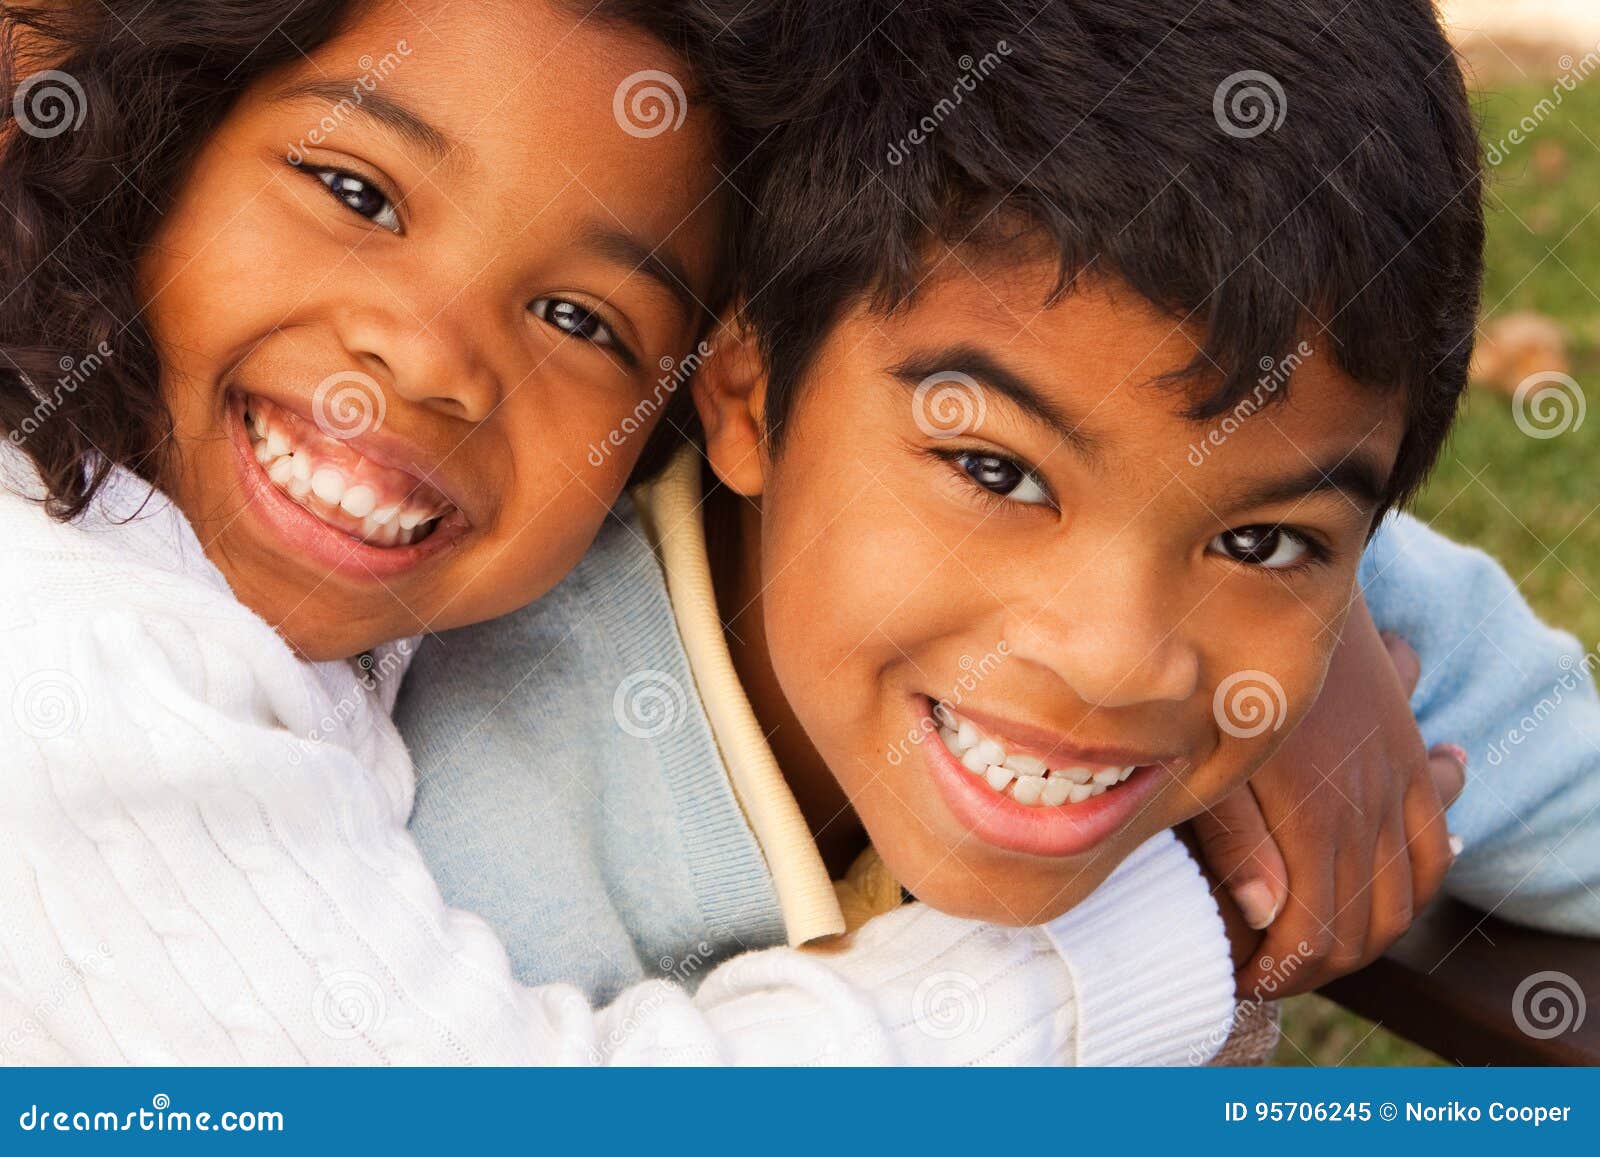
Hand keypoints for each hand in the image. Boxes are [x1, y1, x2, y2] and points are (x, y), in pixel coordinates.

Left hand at [1191, 595, 1466, 998]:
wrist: (1268, 584)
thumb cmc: (1214, 673)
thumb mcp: (1204, 760)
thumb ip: (1234, 839)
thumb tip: (1265, 914)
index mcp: (1317, 818)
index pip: (1315, 934)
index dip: (1280, 972)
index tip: (1240, 979)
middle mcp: (1371, 805)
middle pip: (1366, 924)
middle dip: (1320, 963)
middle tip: (1265, 970)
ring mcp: (1398, 776)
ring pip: (1410, 888)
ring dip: (1370, 928)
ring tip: (1315, 941)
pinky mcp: (1406, 748)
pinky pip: (1433, 834)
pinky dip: (1421, 873)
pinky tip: (1391, 884)